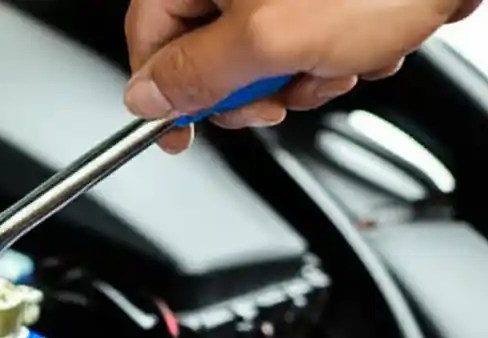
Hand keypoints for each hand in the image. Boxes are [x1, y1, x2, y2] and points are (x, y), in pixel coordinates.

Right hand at [123, 0, 483, 151]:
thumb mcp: (266, 41)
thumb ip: (195, 75)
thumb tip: (145, 99)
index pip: (149, 35)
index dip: (160, 91)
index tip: (176, 132)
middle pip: (207, 51)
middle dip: (251, 87)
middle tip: (278, 95)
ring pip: (261, 55)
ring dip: (301, 77)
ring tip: (338, 64)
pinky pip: (306, 41)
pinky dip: (334, 57)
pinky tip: (362, 48)